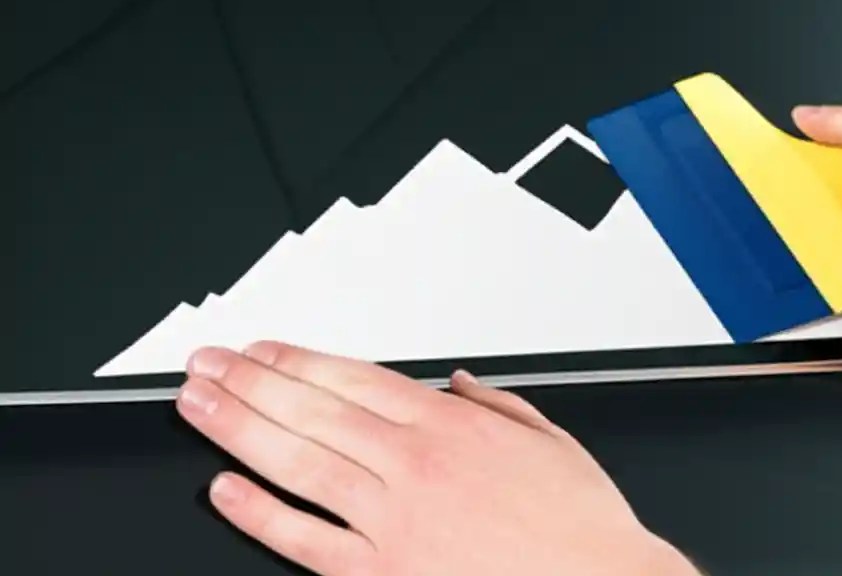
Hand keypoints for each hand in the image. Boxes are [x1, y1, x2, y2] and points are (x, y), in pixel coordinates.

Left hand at [175, 342, 697, 575]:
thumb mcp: (551, 440)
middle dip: (250, 382)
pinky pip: (306, 539)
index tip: (260, 351)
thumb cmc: (580, 526)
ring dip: (239, 429)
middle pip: (313, 410)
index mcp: (450, 425)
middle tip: (206, 365)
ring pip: (298, 462)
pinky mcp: (384, 572)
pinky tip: (225, 491)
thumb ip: (498, 404)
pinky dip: (260, 513)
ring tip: (198, 407)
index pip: (353, 379)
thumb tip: (460, 382)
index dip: (296, 361)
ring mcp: (392, 519)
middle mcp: (413, 464)